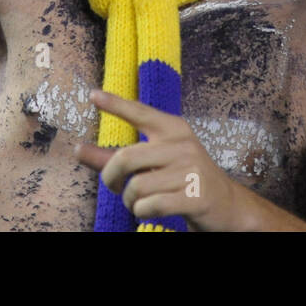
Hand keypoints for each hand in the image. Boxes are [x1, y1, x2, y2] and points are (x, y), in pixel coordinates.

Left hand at [75, 90, 247, 231]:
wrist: (227, 204)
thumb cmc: (182, 179)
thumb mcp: (154, 162)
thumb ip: (115, 157)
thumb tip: (78, 150)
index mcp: (173, 130)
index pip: (140, 112)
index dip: (116, 104)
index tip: (92, 94)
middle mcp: (183, 145)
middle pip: (126, 157)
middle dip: (111, 178)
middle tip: (115, 187)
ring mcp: (190, 170)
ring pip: (136, 187)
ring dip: (130, 201)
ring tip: (140, 201)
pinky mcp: (194, 196)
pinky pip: (150, 206)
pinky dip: (142, 212)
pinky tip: (151, 209)